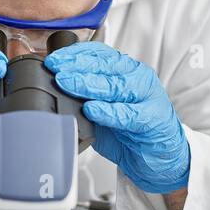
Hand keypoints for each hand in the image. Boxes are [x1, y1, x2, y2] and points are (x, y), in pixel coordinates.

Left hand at [46, 43, 190, 194]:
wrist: (158, 156)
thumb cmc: (129, 129)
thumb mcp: (101, 107)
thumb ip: (82, 97)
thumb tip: (52, 89)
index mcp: (123, 70)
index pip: (99, 53)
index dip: (74, 53)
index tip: (54, 59)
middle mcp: (136, 77)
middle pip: (104, 66)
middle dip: (76, 66)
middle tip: (55, 69)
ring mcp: (146, 97)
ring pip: (115, 86)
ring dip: (87, 84)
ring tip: (67, 84)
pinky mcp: (152, 119)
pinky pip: (127, 114)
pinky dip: (107, 112)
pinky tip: (91, 110)